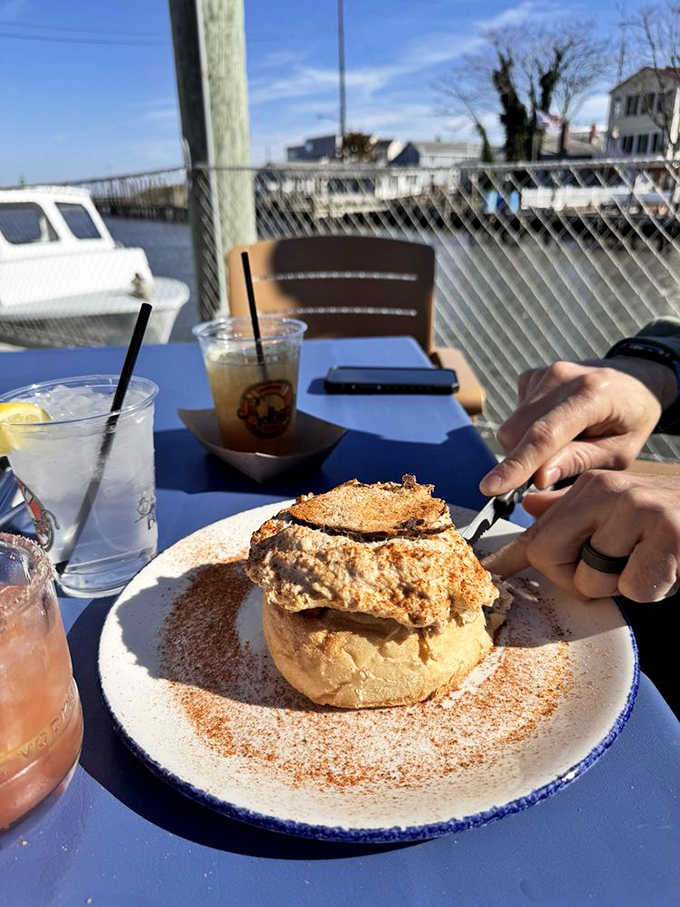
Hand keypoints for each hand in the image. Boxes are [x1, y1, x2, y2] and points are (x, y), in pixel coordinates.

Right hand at [480, 358, 676, 495]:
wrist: (634, 380)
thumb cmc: (630, 420)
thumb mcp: (619, 452)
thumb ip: (579, 462)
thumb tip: (537, 479)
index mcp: (591, 395)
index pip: (544, 435)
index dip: (516, 464)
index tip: (491, 487)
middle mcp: (561, 377)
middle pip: (517, 432)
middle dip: (521, 462)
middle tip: (549, 474)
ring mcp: (544, 373)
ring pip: (511, 427)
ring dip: (526, 447)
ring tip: (564, 443)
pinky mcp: (532, 375)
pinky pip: (514, 415)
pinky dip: (528, 429)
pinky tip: (555, 424)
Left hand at [483, 471, 679, 601]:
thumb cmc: (669, 522)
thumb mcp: (621, 511)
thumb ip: (574, 510)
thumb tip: (531, 506)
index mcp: (592, 487)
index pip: (537, 529)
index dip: (508, 557)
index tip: (485, 572)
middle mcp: (608, 491)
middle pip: (548, 556)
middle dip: (576, 578)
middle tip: (616, 567)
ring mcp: (638, 510)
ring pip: (590, 580)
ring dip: (621, 585)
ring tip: (649, 560)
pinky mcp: (668, 536)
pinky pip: (635, 589)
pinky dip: (653, 590)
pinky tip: (669, 568)